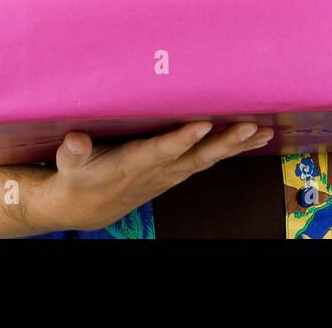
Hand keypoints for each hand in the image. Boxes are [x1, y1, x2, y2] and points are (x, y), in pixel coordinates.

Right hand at [36, 121, 273, 232]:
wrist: (88, 207)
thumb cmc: (78, 177)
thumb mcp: (69, 164)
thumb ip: (73, 151)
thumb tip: (75, 139)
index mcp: (132, 164)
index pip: (161, 151)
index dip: (182, 140)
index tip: (203, 124)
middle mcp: (157, 171)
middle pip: (196, 157)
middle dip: (224, 143)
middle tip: (250, 128)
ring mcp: (170, 174)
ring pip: (208, 159)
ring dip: (236, 147)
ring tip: (262, 132)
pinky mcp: (176, 172)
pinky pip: (208, 161)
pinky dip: (230, 150)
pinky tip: (250, 139)